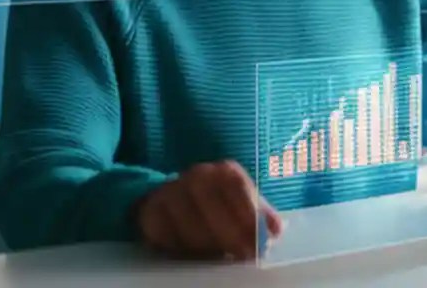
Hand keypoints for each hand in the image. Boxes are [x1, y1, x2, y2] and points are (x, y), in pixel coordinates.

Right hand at [135, 160, 283, 259]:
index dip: (249, 213)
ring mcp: (171, 191)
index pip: (237, 185)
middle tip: (242, 255)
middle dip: (229, 233)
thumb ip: (260, 216)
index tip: (260, 240)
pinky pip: (165, 235)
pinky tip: (192, 252)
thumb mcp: (244, 205)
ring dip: (206, 245)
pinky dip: (180, 248)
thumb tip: (276, 229)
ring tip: (217, 255)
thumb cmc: (219, 206)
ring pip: (188, 222)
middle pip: (211, 202)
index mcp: (224, 172)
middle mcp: (197, 175)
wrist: (175, 200)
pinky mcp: (151, 211)